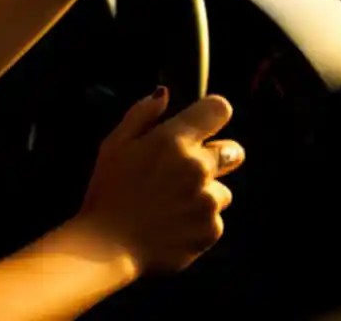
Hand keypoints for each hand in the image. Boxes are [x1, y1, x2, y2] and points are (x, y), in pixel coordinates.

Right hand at [75, 87, 244, 274]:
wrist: (106, 246)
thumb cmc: (107, 191)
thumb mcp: (113, 145)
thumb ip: (141, 115)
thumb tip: (164, 94)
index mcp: (173, 141)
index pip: (218, 109)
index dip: (212, 114)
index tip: (203, 123)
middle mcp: (198, 167)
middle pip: (234, 151)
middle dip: (217, 156)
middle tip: (187, 170)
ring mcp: (208, 200)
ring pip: (222, 190)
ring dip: (204, 194)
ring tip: (170, 205)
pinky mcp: (212, 229)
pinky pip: (214, 219)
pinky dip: (198, 221)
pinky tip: (170, 225)